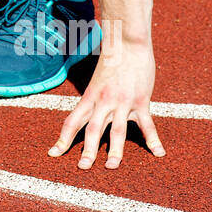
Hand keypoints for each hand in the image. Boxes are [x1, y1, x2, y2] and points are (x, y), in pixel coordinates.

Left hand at [48, 38, 164, 168]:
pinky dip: (152, 139)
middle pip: (92, 130)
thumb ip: (95, 100)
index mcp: (90, 98)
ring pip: (116, 131)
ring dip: (114, 151)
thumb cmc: (112, 62)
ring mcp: (122, 103)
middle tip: (82, 168)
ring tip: (111, 167)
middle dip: (87, 151)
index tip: (53, 154)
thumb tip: (90, 114)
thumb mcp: (97, 82)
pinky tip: (158, 153)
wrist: (127, 43)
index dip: (63, 139)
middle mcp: (103, 102)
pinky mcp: (140, 101)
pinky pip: (146, 124)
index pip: (72, 121)